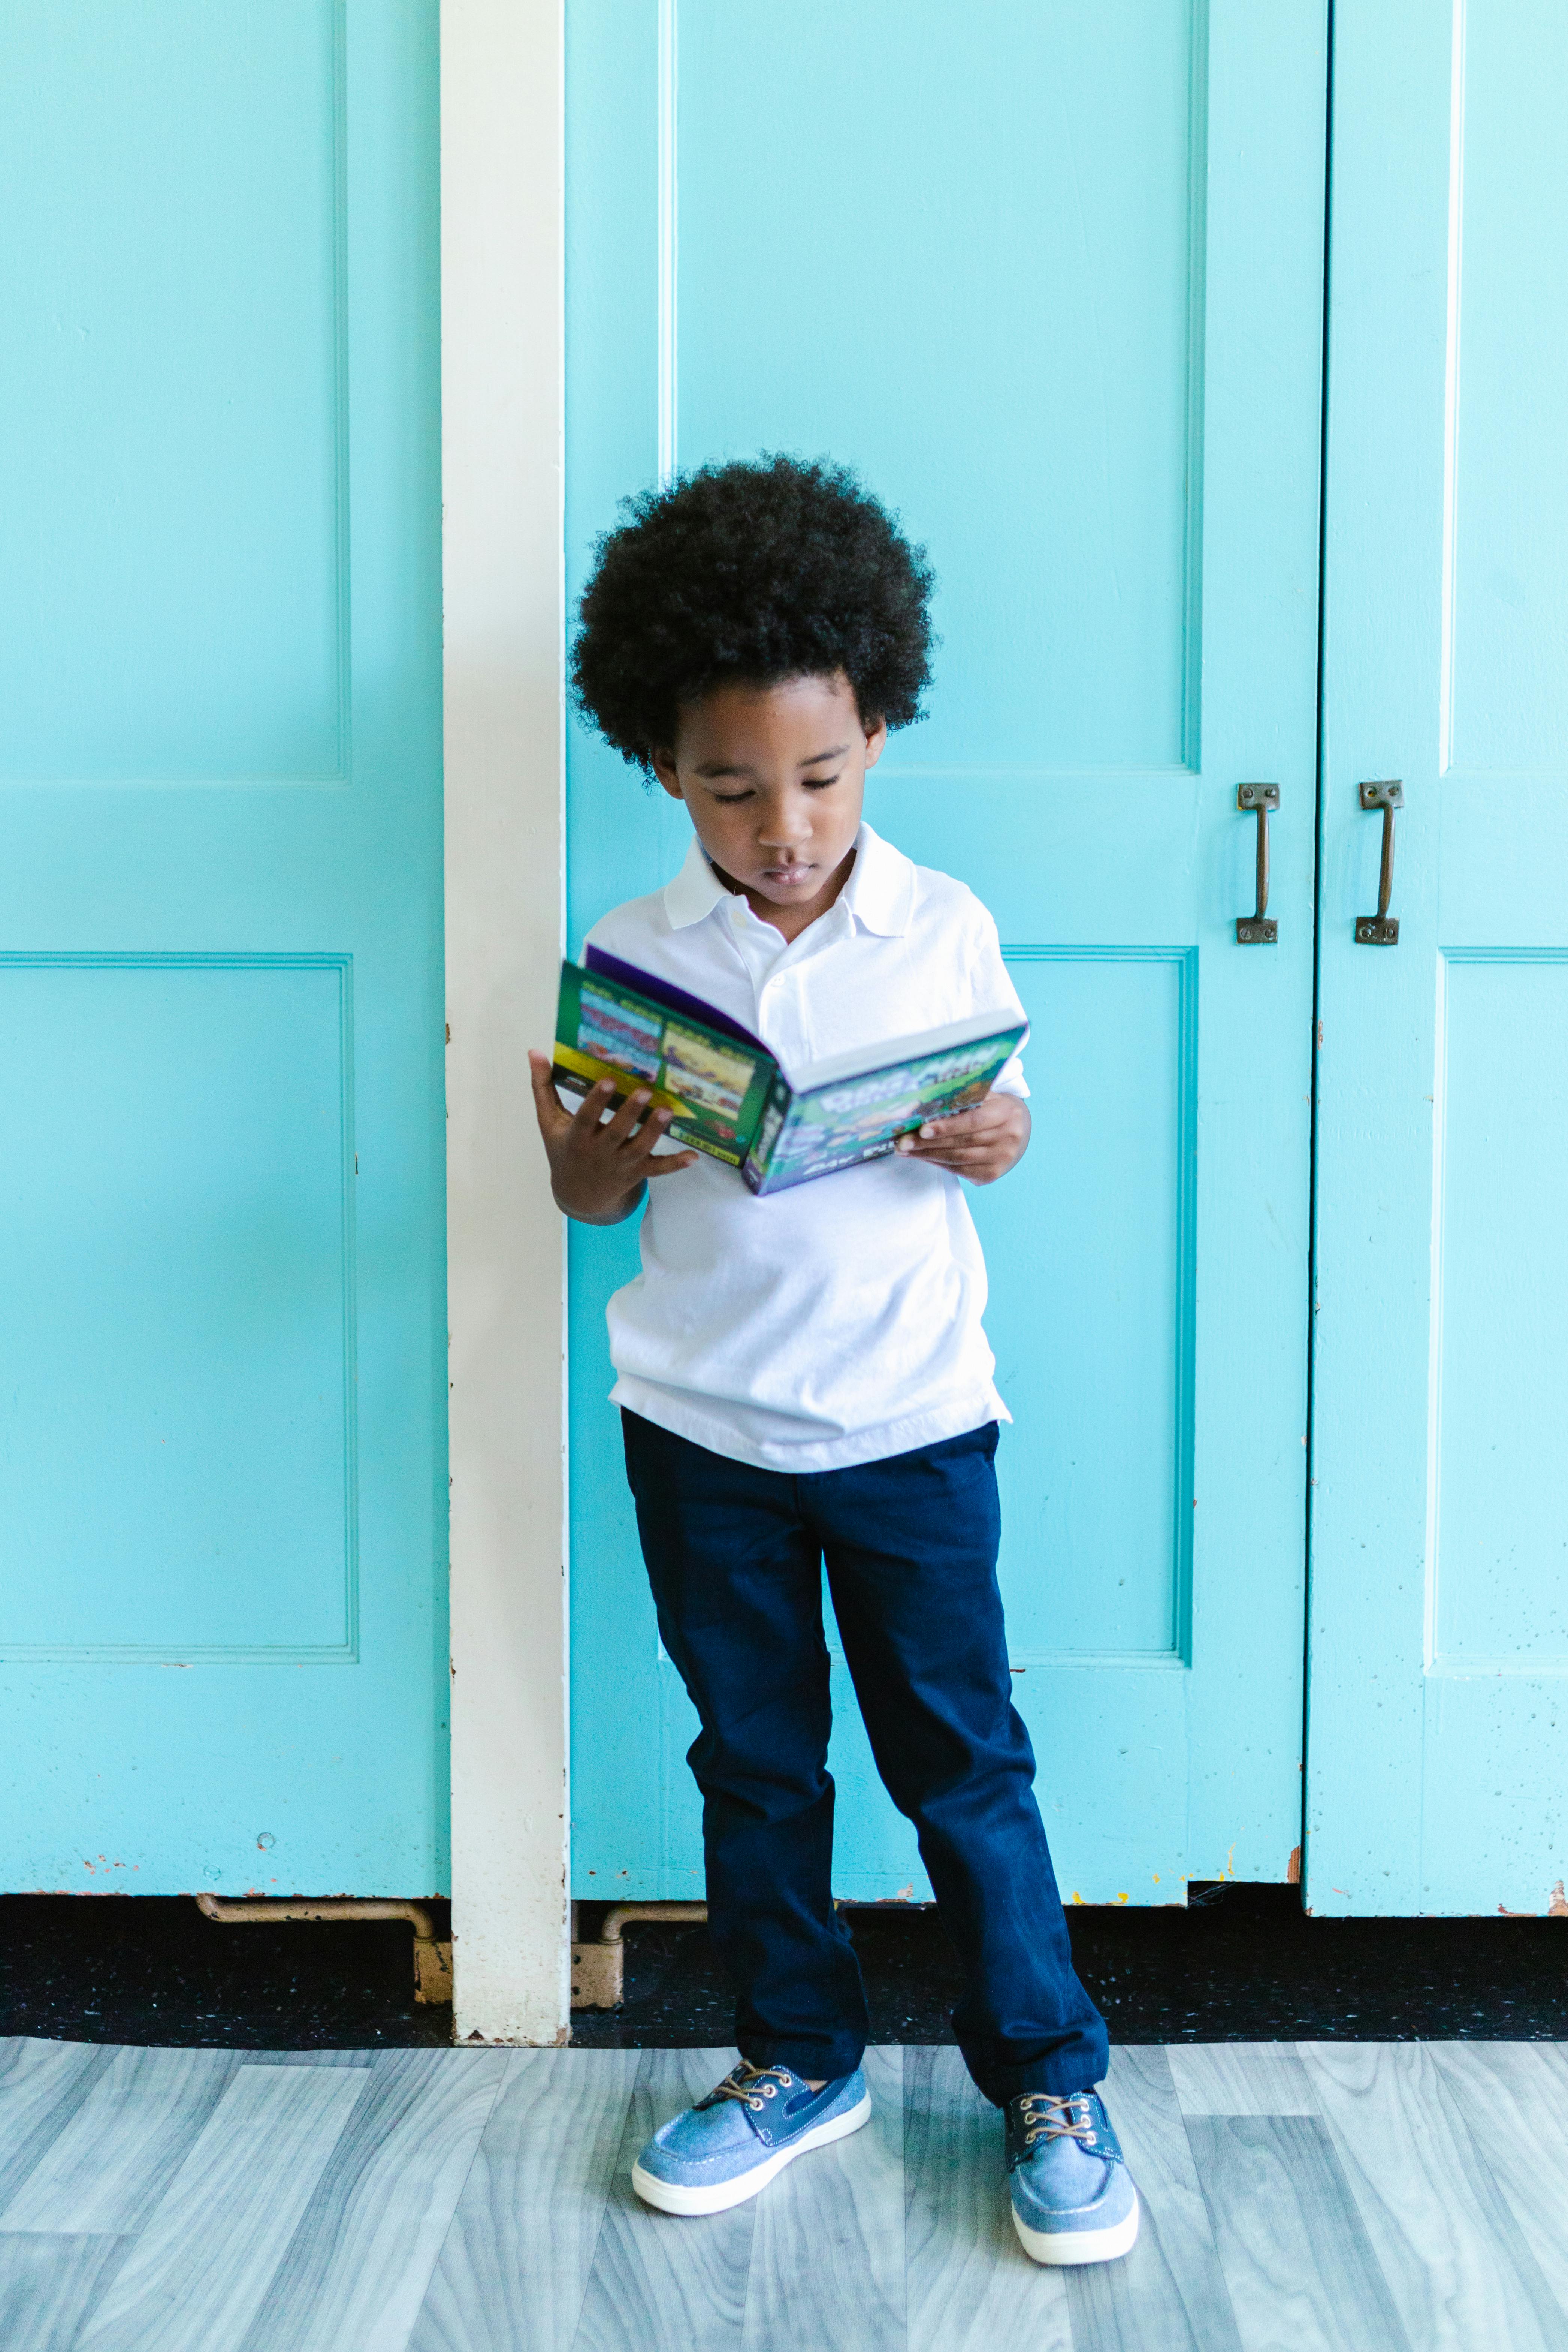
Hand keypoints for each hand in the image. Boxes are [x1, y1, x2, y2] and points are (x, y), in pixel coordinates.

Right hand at [529, 1051, 698, 1223]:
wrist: (578, 1194)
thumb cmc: (564, 1148)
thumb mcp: (549, 1121)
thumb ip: (542, 1087)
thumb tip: (534, 1051)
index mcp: (577, 1137)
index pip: (586, 1117)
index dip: (597, 1100)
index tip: (608, 1080)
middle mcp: (600, 1152)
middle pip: (616, 1132)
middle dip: (630, 1113)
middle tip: (645, 1092)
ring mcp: (621, 1164)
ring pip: (640, 1149)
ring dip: (654, 1131)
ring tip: (667, 1111)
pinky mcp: (637, 1172)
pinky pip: (658, 1170)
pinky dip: (675, 1164)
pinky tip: (694, 1156)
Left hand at [893, 1090, 1029, 1184]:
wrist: (1014, 1130)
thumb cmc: (990, 1109)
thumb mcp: (983, 1098)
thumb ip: (961, 1099)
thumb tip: (923, 1104)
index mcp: (1006, 1112)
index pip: (973, 1121)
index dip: (947, 1126)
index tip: (922, 1128)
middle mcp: (1008, 1137)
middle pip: (962, 1142)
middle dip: (928, 1143)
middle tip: (902, 1142)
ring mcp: (1002, 1158)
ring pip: (958, 1159)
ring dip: (928, 1155)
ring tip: (905, 1150)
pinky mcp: (992, 1174)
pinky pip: (960, 1171)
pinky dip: (938, 1164)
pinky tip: (922, 1157)